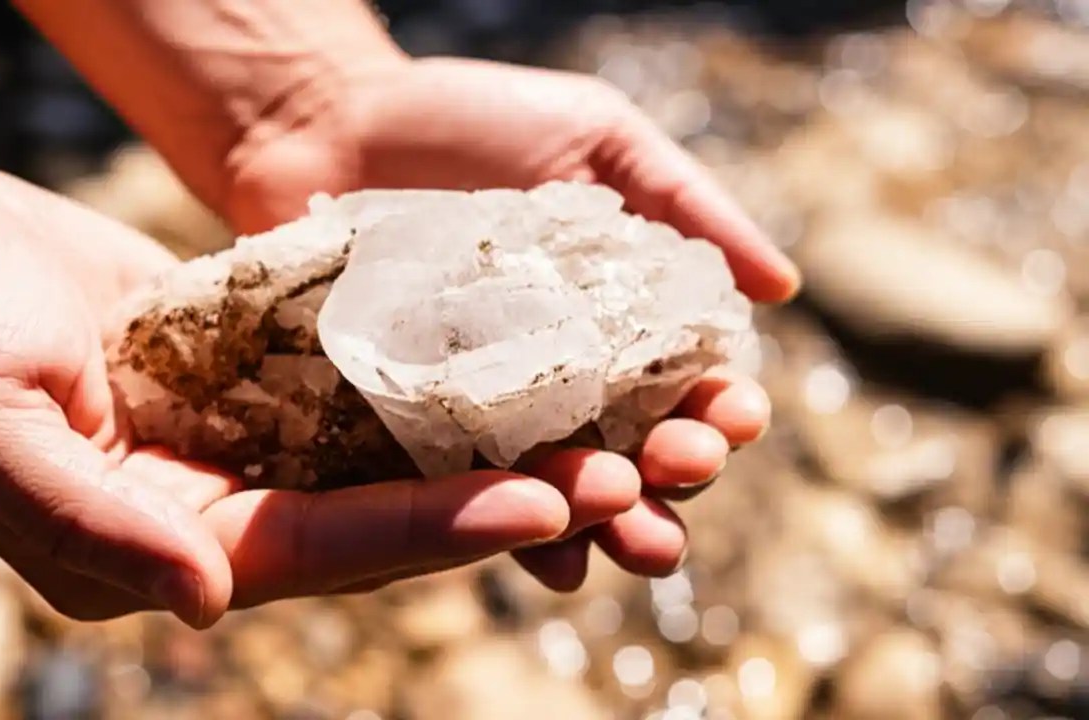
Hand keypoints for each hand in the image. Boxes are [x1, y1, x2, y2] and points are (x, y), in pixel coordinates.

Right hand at [0, 165, 632, 625]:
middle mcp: (211, 510)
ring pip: (384, 456)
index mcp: (152, 547)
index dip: (428, 534)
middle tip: (613, 480)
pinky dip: (432, 380)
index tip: (537, 506)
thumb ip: (88, 526)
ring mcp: (237, 442)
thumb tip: (212, 602)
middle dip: (492, 502)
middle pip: (377, 519)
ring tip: (600, 429)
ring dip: (486, 445)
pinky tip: (513, 360)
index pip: (316, 551)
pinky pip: (357, 384)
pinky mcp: (252, 375)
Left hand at [225, 58, 786, 590]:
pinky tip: (550, 555)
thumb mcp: (594, 136)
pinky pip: (474, 495)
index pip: (690, 382)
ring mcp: (494, 414)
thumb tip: (784, 288)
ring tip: (633, 541)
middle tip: (682, 471)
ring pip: (568, 491)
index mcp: (622, 318)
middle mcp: (567, 379)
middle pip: (641, 452)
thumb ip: (687, 204)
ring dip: (612, 524)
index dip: (719, 407)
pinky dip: (517, 531)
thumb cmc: (469, 122)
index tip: (731, 414)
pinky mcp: (421, 435)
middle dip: (676, 475)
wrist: (331, 125)